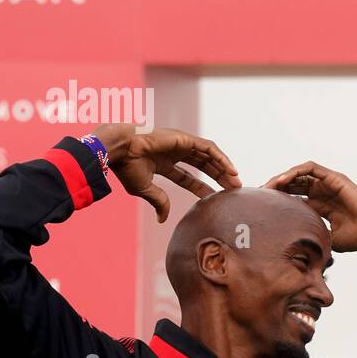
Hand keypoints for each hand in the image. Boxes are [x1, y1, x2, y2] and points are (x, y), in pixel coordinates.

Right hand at [93, 123, 240, 222]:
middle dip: (218, 178)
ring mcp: (180, 144)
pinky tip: (231, 171)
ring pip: (209, 156)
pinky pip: (209, 148)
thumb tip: (163, 219)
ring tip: (236, 183)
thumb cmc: (126, 167)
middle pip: (203, 166)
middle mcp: (173, 152)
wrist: (120, 150)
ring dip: (224, 169)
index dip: (202, 188)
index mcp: (163, 163)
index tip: (214, 198)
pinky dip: (222, 159)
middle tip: (233, 191)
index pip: (188, 177)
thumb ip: (158, 201)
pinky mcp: (185, 139)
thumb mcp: (144, 189)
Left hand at [263, 162, 356, 257]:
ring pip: (298, 175)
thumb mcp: (327, 239)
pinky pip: (310, 169)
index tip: (261, 209)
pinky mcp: (333, 178)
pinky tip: (282, 180)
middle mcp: (322, 193)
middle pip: (292, 185)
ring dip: (281, 179)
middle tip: (259, 196)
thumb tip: (295, 253)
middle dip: (274, 189)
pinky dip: (295, 172)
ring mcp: (328, 184)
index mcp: (320, 206)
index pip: (293, 200)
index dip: (277, 203)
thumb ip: (313, 239)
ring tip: (267, 187)